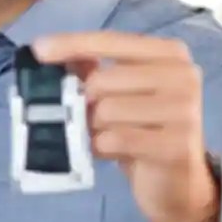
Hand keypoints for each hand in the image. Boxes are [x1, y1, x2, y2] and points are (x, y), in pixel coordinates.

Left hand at [33, 31, 218, 221]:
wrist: (176, 181)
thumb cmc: (141, 127)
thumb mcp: (119, 92)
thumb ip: (91, 67)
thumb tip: (48, 49)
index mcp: (170, 54)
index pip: (111, 40)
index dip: (71, 44)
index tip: (38, 50)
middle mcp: (184, 76)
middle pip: (103, 80)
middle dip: (85, 102)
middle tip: (91, 117)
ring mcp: (184, 111)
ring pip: (106, 111)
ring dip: (94, 127)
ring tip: (106, 134)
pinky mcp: (175, 145)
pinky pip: (114, 140)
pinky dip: (101, 147)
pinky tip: (111, 151)